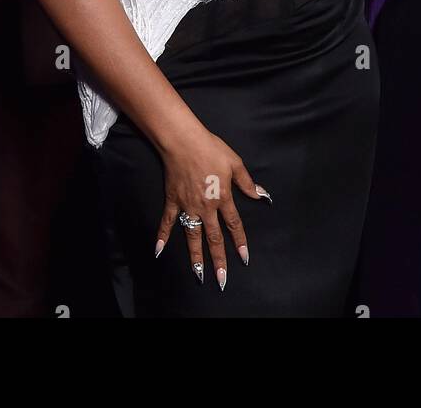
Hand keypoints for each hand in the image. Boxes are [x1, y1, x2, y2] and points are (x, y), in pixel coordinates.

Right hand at [155, 124, 264, 291]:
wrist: (183, 142)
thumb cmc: (211, 149)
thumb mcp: (235, 162)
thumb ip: (247, 182)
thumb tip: (261, 196)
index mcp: (223, 198)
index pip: (234, 225)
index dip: (240, 242)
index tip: (244, 259)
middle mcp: (206, 207)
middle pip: (214, 238)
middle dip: (219, 260)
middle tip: (221, 279)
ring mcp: (188, 206)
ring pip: (192, 236)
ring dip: (196, 257)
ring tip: (199, 275)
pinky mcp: (173, 201)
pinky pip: (167, 222)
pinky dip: (162, 236)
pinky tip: (158, 251)